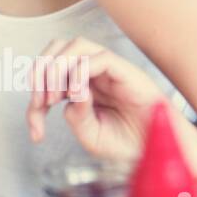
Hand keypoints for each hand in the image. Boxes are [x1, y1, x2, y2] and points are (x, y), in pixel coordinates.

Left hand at [27, 36, 196, 183]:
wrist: (161, 151)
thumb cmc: (132, 143)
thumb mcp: (91, 136)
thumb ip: (76, 116)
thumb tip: (69, 96)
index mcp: (87, 86)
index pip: (52, 70)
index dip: (35, 92)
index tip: (36, 125)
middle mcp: (98, 74)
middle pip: (61, 47)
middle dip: (41, 71)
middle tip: (42, 102)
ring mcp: (114, 71)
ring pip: (77, 45)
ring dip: (58, 69)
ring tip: (57, 98)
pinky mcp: (130, 73)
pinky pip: (101, 58)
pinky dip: (81, 74)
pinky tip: (79, 96)